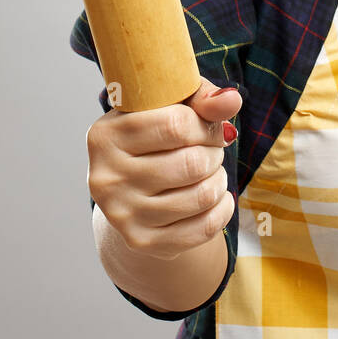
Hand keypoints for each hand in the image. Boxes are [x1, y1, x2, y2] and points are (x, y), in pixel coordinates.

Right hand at [87, 77, 241, 260]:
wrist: (130, 190)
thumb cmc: (156, 136)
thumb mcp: (170, 106)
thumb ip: (201, 98)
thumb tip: (231, 99)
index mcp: (106, 136)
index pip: (175, 126)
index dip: (206, 126)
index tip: (212, 128)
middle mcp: (107, 178)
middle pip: (191, 163)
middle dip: (214, 154)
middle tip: (212, 151)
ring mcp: (122, 214)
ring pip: (201, 196)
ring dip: (219, 181)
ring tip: (212, 172)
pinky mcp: (142, 241)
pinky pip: (203, 228)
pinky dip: (222, 210)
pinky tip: (217, 198)